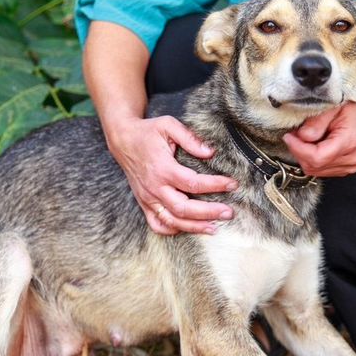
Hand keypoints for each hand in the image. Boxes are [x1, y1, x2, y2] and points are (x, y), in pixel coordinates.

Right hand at [103, 115, 237, 234]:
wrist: (123, 140)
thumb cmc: (147, 132)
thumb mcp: (169, 125)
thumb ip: (190, 138)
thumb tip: (210, 152)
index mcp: (163, 168)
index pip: (193, 183)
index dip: (216, 185)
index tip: (232, 184)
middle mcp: (155, 187)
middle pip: (184, 208)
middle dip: (209, 213)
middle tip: (228, 213)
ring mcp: (148, 198)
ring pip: (172, 220)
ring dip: (194, 227)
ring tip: (214, 228)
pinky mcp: (144, 203)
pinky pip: (157, 224)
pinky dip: (171, 230)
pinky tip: (187, 228)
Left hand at [283, 100, 355, 176]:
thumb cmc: (353, 108)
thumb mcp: (333, 106)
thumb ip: (316, 122)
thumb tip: (301, 136)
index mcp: (349, 141)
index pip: (317, 157)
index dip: (298, 149)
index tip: (289, 137)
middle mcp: (351, 158)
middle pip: (314, 165)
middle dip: (298, 151)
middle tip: (294, 135)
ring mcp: (349, 166)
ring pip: (314, 170)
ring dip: (304, 156)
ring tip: (304, 139)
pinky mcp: (344, 169)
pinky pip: (320, 170)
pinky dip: (311, 159)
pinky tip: (313, 146)